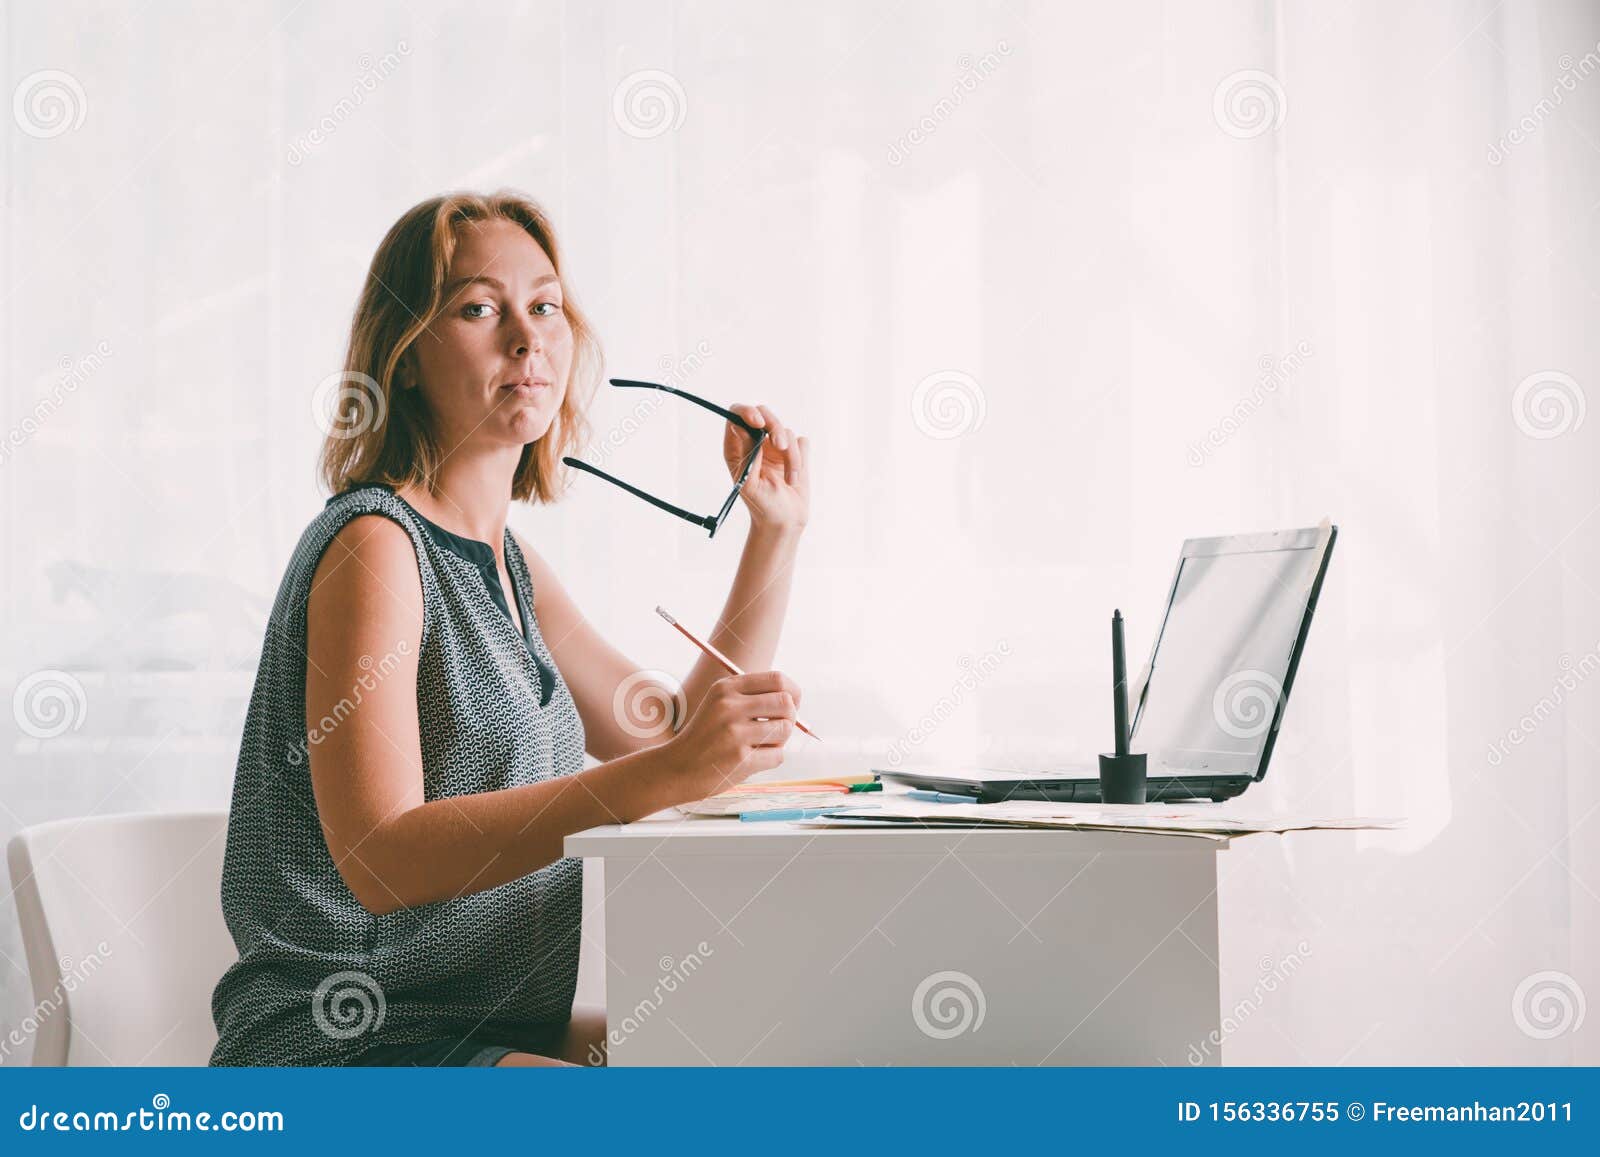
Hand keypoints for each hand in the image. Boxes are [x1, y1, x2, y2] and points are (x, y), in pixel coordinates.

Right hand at [662, 671, 801, 799]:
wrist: (676, 768)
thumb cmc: (705, 737)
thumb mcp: (719, 705)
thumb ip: (752, 697)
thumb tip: (793, 700)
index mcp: (727, 688)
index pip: (777, 679)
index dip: (793, 692)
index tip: (791, 704)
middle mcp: (730, 706)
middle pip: (786, 703)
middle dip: (790, 717)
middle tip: (778, 728)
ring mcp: (735, 733)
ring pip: (785, 729)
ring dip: (780, 740)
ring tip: (763, 745)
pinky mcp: (741, 758)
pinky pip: (777, 756)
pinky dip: (772, 759)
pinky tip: (753, 760)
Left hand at [723, 404, 808, 532]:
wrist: (785, 521)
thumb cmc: (762, 506)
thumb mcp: (749, 484)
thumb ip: (745, 455)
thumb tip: (738, 426)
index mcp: (737, 448)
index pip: (736, 416)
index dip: (746, 413)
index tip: (758, 422)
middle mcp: (756, 443)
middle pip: (764, 414)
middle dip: (775, 427)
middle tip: (781, 446)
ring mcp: (776, 447)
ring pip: (786, 431)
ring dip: (791, 457)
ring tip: (790, 479)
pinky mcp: (795, 453)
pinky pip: (801, 442)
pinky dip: (802, 458)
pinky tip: (795, 476)